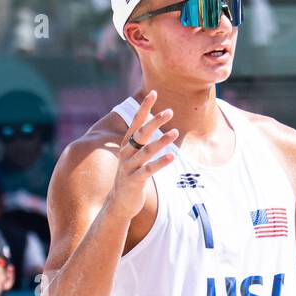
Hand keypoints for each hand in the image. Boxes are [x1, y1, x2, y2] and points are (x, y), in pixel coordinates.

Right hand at [109, 90, 178, 218]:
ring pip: (146, 151)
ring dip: (161, 141)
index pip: (136, 122)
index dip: (144, 108)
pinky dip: (161, 163)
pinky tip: (172, 156)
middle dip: (155, 121)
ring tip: (175, 132)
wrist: (119, 202)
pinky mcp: (135, 180)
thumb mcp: (134, 157)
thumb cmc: (131, 177)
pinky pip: (149, 170)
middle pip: (141, 133)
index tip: (153, 93)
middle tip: (169, 111)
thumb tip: (150, 124)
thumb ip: (140, 142)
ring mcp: (129, 167)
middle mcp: (126, 153)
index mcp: (127, 145)